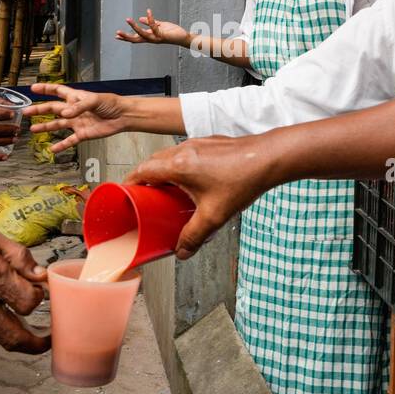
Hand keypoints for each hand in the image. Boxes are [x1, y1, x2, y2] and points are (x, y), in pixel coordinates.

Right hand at [22, 82, 129, 152]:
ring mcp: (77, 122)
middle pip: (53, 109)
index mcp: (75, 97)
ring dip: (45, 127)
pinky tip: (52, 149)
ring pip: (57, 125)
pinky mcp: (83, 134)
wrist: (123, 117)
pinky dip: (61, 145)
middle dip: (39, 110)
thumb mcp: (95, 100)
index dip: (45, 89)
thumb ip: (79, 107)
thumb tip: (64, 114)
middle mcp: (73, 110)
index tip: (33, 88)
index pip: (57, 91)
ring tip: (32, 130)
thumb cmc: (110, 103)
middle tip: (25, 112)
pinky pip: (70, 141)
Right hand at [115, 9, 189, 47]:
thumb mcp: (159, 25)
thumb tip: (140, 18)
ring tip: (128, 19)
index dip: (126, 37)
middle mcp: (151, 39)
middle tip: (117, 33)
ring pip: (142, 34)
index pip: (136, 38)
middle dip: (126, 36)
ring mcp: (156, 38)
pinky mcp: (162, 35)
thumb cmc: (172, 32)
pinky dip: (150, 19)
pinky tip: (148, 11)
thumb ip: (150, 22)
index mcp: (149, 36)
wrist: (183, 37)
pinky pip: (154, 26)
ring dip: (134, 27)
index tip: (116, 36)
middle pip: (136, 39)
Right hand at [125, 135, 274, 258]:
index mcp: (178, 165)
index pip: (142, 170)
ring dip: (164, 170)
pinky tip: (193, 181)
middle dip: (146, 178)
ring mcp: (198, 143)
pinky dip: (181, 164)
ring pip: (170, 155)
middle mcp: (184, 150)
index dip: (131, 182)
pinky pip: (186, 152)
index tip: (126, 193)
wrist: (268, 157)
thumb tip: (182, 251)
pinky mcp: (210, 142)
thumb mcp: (214, 216)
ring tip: (168, 190)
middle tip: (145, 196)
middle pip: (153, 162)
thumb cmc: (243, 179)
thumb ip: (195, 236)